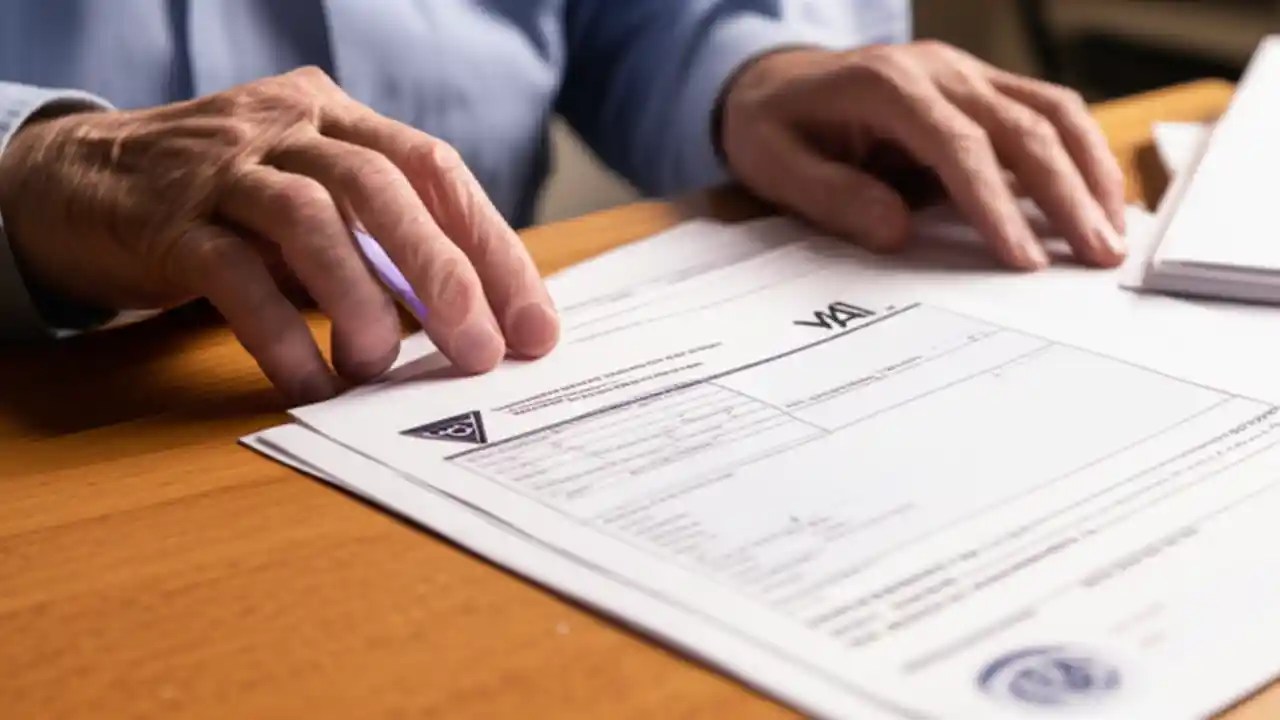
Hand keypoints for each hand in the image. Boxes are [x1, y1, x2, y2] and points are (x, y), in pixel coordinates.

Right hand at [0, 67, 558, 402]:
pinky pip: (234, 276)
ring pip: (309, 218)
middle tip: (482, 352)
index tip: (535, 326)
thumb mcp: (311, 205)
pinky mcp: (167, 219)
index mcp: (336, 116)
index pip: (435, 171)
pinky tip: (310, 384)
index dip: (493, 250)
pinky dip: (280, 335)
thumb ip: (378, 247)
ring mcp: (222, 167)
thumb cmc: (225, 204)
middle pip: (382, 186)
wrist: (79, 181)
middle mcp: (286, 126)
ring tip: (381, 366)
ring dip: (361, 302)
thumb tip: (470, 323)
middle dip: (444, 275)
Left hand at [719, 41, 1127, 269]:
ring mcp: (966, 73)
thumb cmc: (773, 127)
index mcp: (885, 85)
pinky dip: (1081, 153)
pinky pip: (1046, 111)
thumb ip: (832, 196)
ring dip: (1090, 171)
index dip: (994, 203)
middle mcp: (939, 70)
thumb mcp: (774, 163)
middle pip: (1023, 125)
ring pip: (1052, 110)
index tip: (1021, 258)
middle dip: (1066, 193)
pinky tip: (1098, 198)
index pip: (957, 145)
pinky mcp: (982, 86)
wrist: (773, 80)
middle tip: (1096, 256)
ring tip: (1112, 235)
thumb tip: (898, 233)